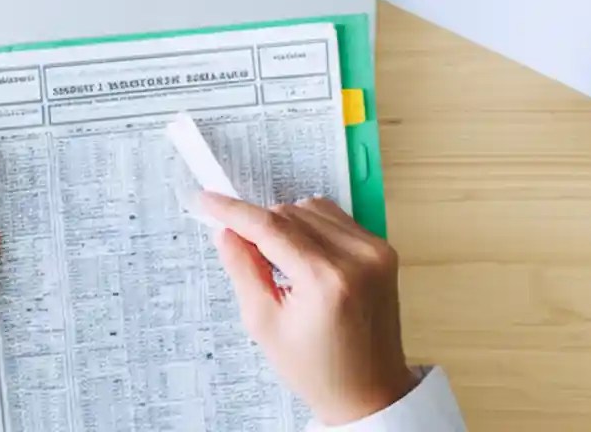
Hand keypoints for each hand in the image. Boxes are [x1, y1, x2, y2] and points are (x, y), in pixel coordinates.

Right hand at [200, 192, 416, 425]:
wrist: (370, 391)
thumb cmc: (316, 368)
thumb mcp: (264, 324)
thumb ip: (243, 270)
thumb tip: (226, 231)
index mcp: (326, 281)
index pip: (270, 228)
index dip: (233, 211)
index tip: (207, 200)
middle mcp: (357, 257)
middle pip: (290, 213)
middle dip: (260, 226)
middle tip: (245, 253)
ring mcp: (375, 251)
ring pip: (312, 208)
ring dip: (287, 224)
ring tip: (281, 264)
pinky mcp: (384, 250)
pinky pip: (336, 218)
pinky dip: (312, 228)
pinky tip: (306, 258)